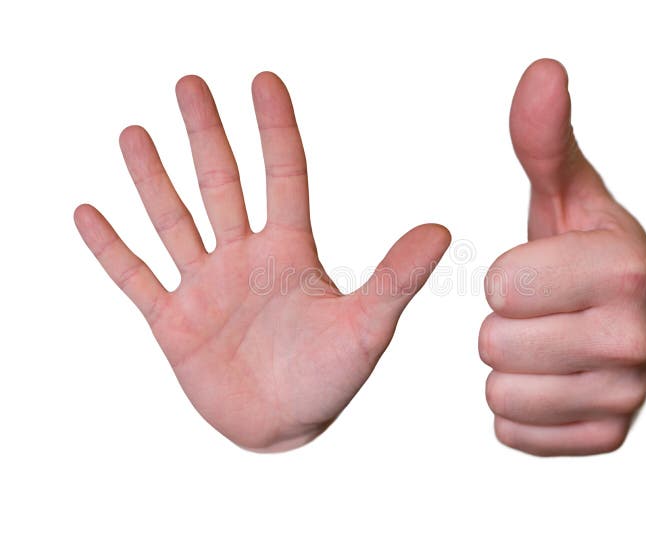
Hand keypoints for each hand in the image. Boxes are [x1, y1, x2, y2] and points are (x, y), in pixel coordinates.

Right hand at [75, 73, 449, 451]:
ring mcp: (205, 286)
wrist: (287, 427)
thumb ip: (395, 278)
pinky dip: (110, 248)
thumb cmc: (331, 379)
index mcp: (290, 252)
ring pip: (174, 220)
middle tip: (190, 83)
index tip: (264, 80)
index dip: (274, 129)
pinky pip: (136, 277)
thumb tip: (440, 230)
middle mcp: (244, 258)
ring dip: (152, 178)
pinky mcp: (173, 322)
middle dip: (206, 134)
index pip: (283, 175)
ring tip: (134, 133)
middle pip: (221, 183)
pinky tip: (87, 212)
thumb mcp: (366, 327)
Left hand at [479, 59, 645, 455]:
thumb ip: (543, 138)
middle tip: (542, 310)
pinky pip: (514, 433)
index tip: (539, 270)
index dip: (504, 275)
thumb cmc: (581, 251)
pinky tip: (550, 380)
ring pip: (500, 394)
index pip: (501, 286)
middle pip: (494, 344)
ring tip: (546, 343)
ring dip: (508, 367)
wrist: (620, 317)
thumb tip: (541, 72)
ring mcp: (626, 396)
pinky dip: (520, 410)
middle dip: (503, 323)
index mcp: (625, 269)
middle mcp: (637, 339)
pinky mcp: (607, 438)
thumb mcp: (563, 192)